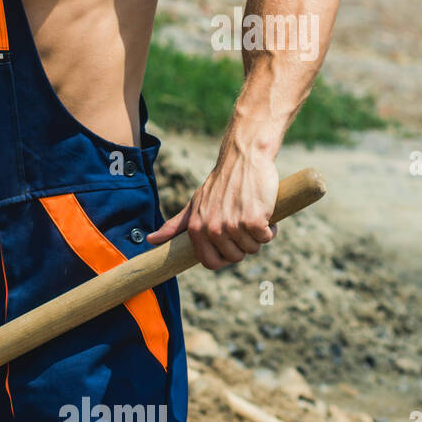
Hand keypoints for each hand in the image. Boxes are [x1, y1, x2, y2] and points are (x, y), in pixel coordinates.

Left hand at [144, 148, 278, 269]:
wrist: (243, 158)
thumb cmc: (220, 183)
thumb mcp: (193, 204)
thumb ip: (175, 225)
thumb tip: (151, 240)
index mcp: (196, 229)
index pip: (210, 263)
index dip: (224, 257)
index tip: (230, 244)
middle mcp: (212, 229)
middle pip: (235, 257)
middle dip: (244, 244)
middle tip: (243, 222)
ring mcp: (233, 226)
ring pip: (253, 248)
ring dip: (258, 234)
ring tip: (252, 213)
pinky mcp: (254, 220)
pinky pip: (267, 237)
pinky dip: (270, 227)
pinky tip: (264, 210)